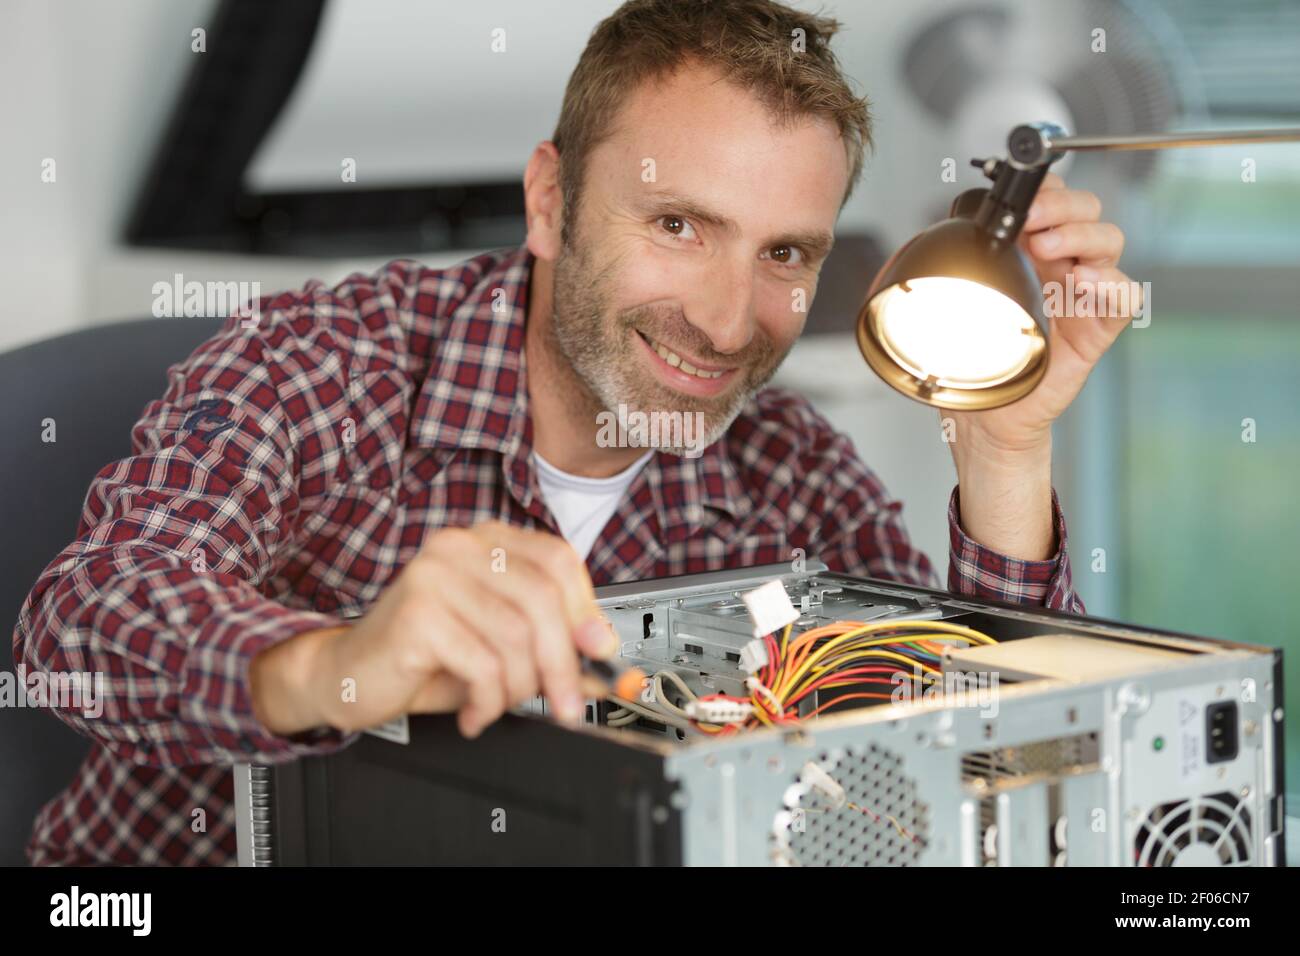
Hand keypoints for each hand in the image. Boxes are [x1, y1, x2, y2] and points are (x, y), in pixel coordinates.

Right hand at [250, 521, 615, 738]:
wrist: (347, 675)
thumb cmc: (424, 656)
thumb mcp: (499, 645)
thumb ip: (550, 640)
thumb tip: (603, 653)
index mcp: (486, 541)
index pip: (558, 560)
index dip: (585, 608)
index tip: (600, 652)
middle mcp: (459, 547)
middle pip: (543, 598)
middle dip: (563, 662)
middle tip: (567, 704)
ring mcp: (434, 575)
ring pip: (516, 636)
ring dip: (519, 687)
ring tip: (500, 704)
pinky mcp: (417, 615)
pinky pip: (483, 664)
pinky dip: (489, 701)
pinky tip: (473, 712)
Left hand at [950, 172, 1140, 455]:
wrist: (988, 413)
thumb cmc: (978, 356)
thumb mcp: (960, 299)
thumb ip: (964, 260)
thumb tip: (951, 222)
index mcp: (1032, 251)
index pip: (1056, 200)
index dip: (1047, 192)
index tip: (1020, 200)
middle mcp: (1062, 265)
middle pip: (1088, 211)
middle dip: (1063, 206)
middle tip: (1032, 222)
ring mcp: (1084, 294)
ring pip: (1110, 241)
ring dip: (1081, 236)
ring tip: (1048, 249)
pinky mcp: (1099, 326)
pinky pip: (1126, 296)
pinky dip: (1111, 283)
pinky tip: (1083, 282)